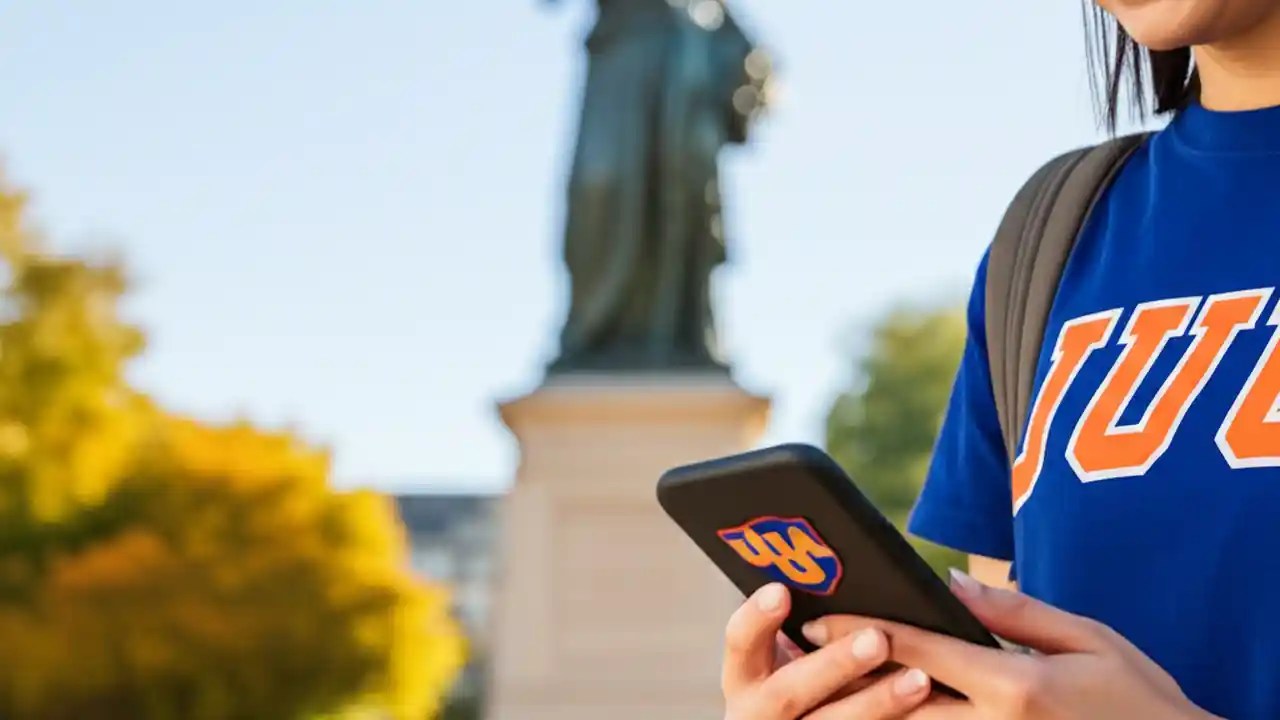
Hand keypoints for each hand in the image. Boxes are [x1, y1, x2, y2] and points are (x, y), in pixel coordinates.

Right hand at [721, 583, 933, 718]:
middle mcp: (757, 712)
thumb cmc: (791, 687)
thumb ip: (796, 632)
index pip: (740, 641)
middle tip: (877, 638)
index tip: (782, 590)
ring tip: (919, 679)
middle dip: (834, 664)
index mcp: (743, 676)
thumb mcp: (775, 664)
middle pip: (789, 691)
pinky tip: (922, 708)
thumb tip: (839, 577)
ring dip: (877, 703)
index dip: (757, 617)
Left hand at [800, 570, 1220, 719]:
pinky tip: (866, 712)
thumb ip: (1015, 610)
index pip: (918, 652)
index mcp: (1015, 686)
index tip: (814, 618)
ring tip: (812, 688)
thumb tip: (950, 581)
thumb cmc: (1137, 695)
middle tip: (793, 654)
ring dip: (858, 710)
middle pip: (897, 700)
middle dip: (843, 676)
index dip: (860, 632)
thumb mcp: (1088, 637)